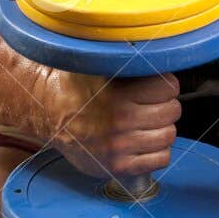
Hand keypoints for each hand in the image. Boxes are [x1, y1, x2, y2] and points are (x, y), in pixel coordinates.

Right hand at [37, 69, 179, 180]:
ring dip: (162, 127)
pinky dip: (158, 151)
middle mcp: (120, 122)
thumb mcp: (96, 64)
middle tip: (151, 104)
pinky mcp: (118, 166)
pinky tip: (144, 140)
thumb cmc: (73, 86)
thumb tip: (156, 51)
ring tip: (147, 122)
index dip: (164, 84)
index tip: (156, 86)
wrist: (47, 112)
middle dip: (165, 104)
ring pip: (169, 135)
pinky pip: (160, 159)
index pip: (169, 87)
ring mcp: (120, 146)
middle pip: (172, 111)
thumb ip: (126, 59)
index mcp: (118, 95)